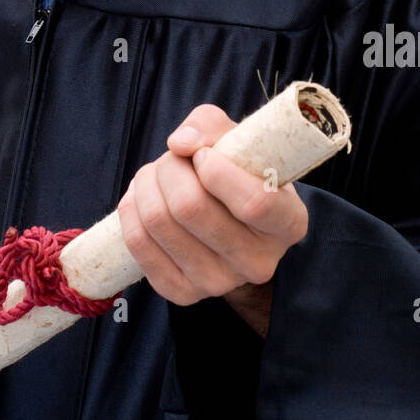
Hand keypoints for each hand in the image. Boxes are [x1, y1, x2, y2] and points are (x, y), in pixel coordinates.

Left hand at [117, 104, 307, 305]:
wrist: (226, 221)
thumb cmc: (236, 171)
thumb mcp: (237, 139)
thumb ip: (211, 126)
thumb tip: (180, 144)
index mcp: (288, 223)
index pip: (254, 203)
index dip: (218, 171)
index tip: (203, 155)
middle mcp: (259, 262)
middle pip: (191, 208)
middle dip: (170, 167)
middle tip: (174, 158)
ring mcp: (219, 283)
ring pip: (159, 221)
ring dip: (147, 183)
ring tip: (156, 174)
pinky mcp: (181, 293)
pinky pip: (138, 243)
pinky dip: (132, 208)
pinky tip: (143, 198)